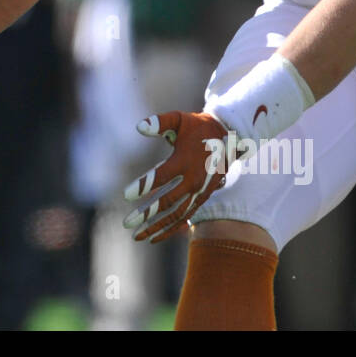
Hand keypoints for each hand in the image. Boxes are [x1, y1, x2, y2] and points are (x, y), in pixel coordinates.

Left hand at [123, 111, 230, 242]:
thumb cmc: (197, 127)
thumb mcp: (179, 119)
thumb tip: (139, 127)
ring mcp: (199, 192)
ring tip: (136, 236)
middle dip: (146, 214)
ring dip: (157, 227)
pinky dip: (170, 229)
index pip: (162, 176)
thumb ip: (160, 122)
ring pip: (177, 215)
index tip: (125, 195)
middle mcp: (194, 180)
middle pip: (168, 202)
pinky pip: (185, 217)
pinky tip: (153, 237)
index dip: (144, 185)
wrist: (230, 137)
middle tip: (126, 223)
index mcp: (186, 160)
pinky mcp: (202, 198)